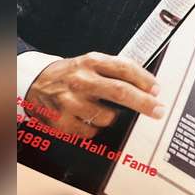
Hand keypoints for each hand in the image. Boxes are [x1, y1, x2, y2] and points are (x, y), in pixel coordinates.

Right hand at [26, 52, 163, 137]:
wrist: (36, 83)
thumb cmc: (72, 73)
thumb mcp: (91, 62)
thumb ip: (116, 70)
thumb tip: (148, 85)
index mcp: (92, 62)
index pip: (124, 68)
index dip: (144, 80)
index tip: (157, 90)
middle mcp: (81, 80)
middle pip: (119, 92)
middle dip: (144, 103)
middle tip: (159, 110)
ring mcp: (70, 101)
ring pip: (107, 117)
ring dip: (113, 117)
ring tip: (103, 109)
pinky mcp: (61, 121)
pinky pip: (91, 132)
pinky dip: (95, 128)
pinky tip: (87, 118)